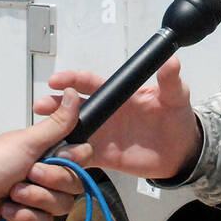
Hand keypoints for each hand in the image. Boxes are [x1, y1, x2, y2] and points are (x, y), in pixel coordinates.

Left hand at [0, 89, 89, 220]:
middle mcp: (45, 177)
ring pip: (62, 205)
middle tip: (28, 174)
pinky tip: (7, 210)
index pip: (82, 156)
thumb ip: (56, 123)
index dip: (74, 159)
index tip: (60, 156)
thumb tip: (73, 95)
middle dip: (50, 180)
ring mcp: (39, 200)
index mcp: (46, 154)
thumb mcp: (25, 142)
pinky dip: (24, 216)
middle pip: (75, 182)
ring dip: (34, 198)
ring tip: (12, 194)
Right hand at [40, 56, 200, 180]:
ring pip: (72, 131)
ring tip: (40, 134)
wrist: (181, 150)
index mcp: (119, 95)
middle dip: (54, 105)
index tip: (57, 80)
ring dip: (55, 131)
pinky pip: (81, 157)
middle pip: (74, 107)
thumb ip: (170, 80)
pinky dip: (67, 158)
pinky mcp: (104, 156)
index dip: (73, 79)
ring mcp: (103, 135)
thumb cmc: (176, 117)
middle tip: (39, 106)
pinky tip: (53, 159)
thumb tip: (171, 61)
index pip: (91, 83)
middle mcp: (106, 113)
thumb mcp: (176, 96)